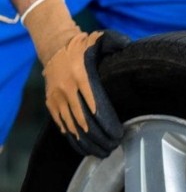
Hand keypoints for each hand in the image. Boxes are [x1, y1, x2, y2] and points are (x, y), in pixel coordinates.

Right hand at [43, 29, 130, 157]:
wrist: (53, 46)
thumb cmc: (81, 47)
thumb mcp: (97, 39)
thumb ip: (113, 41)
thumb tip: (128, 46)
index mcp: (80, 75)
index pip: (95, 105)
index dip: (106, 123)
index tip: (118, 134)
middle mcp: (66, 88)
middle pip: (84, 120)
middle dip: (99, 137)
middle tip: (113, 146)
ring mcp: (56, 97)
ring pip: (72, 126)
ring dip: (87, 142)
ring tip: (102, 152)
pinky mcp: (50, 103)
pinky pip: (61, 125)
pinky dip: (73, 138)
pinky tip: (84, 148)